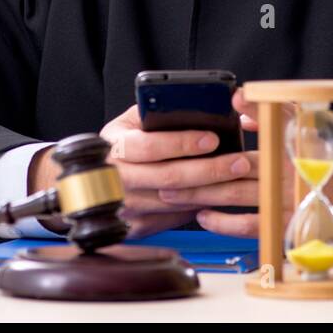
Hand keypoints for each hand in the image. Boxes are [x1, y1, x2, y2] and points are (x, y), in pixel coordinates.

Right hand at [88, 104, 257, 238]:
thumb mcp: (132, 119)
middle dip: (209, 169)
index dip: (182, 143)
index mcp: (113, 145)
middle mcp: (115, 179)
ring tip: (238, 179)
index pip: (148, 146)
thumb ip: (159, 111)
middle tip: (239, 162)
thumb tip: (208, 106)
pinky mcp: (136, 226)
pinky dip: (198, 207)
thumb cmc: (123, 142)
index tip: (212, 138)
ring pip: (175, 202)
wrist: (93, 179)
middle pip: (167, 178)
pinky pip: (173, 219)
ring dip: (210, 191)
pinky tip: (218, 196)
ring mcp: (125, 206)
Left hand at [153, 88, 299, 236]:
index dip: (256, 107)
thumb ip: (275, 121)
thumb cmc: (321, 164)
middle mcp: (293, 170)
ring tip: (172, 191)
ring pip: (236, 193)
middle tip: (171, 161)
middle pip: (240, 163)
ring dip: (201, 192)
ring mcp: (287, 199)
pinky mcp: (284, 225)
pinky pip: (248, 225)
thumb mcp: (306, 136)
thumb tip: (240, 112)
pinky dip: (223, 222)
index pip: (280, 120)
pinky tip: (202, 215)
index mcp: (299, 144)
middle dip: (202, 163)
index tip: (234, 96)